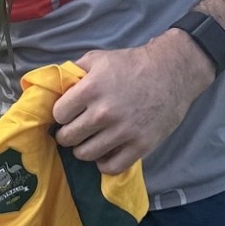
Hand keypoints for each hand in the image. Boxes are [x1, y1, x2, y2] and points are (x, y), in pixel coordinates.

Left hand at [53, 32, 216, 174]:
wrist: (171, 72)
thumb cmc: (132, 64)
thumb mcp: (98, 58)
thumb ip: (73, 72)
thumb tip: (52, 87)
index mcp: (90, 89)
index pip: (58, 114)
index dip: (62, 114)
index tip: (69, 114)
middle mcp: (104, 112)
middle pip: (68, 138)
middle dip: (68, 134)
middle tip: (76, 129)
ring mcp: (122, 131)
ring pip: (85, 154)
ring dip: (83, 149)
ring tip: (90, 140)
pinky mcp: (140, 145)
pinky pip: (110, 167)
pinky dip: (104, 163)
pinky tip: (106, 152)